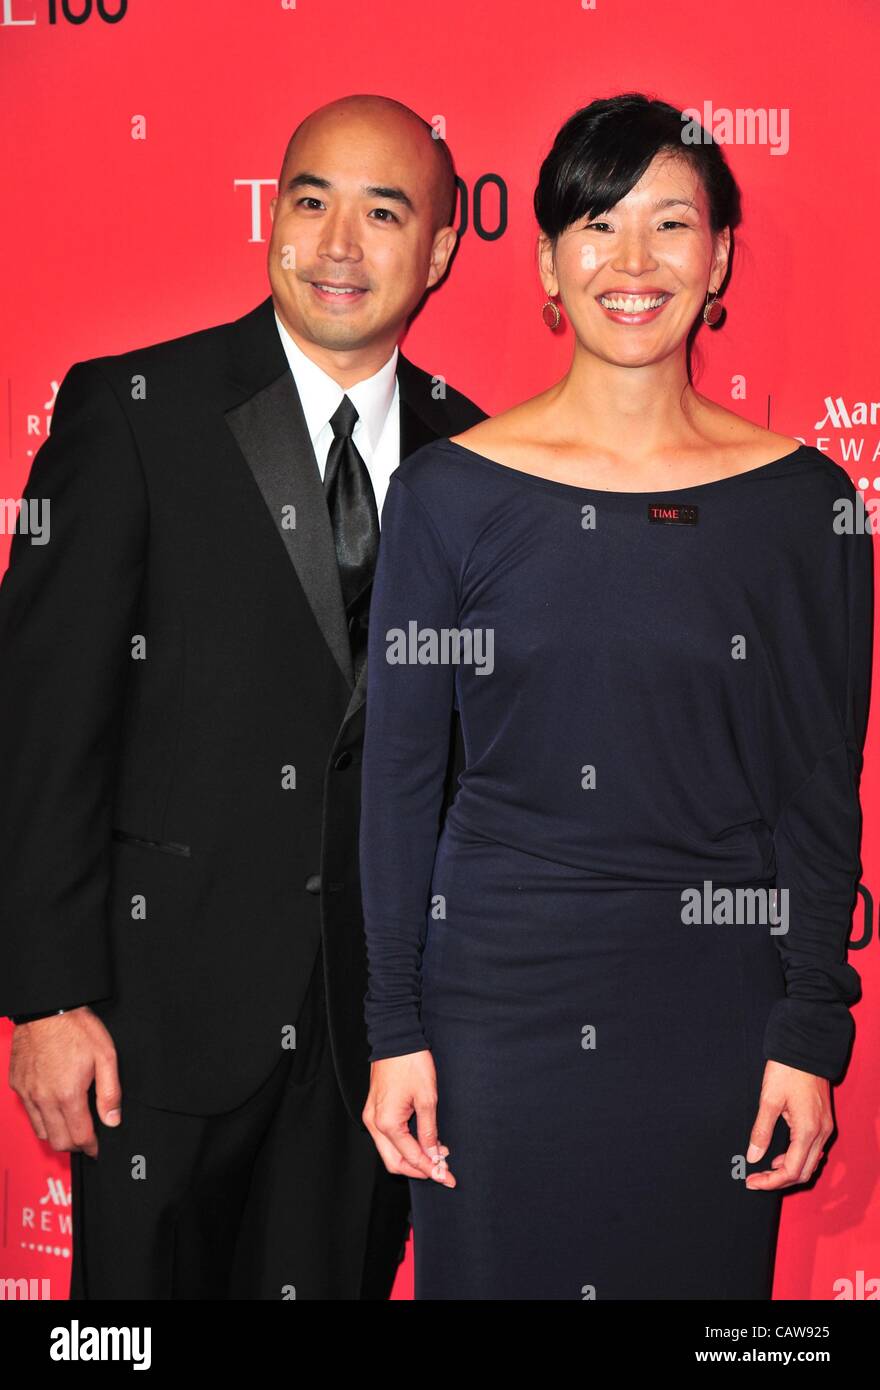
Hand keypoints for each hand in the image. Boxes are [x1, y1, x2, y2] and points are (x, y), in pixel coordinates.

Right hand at [8, 1007, 120, 1157]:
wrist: (47, 1008)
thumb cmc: (77, 1028)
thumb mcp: (105, 1056)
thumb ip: (110, 1093)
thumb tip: (112, 1120)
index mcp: (67, 1095)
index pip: (79, 1136)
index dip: (91, 1146)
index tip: (97, 1147)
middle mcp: (43, 1098)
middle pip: (58, 1141)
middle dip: (75, 1144)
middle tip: (86, 1136)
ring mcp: (27, 1092)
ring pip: (41, 1131)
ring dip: (57, 1132)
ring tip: (71, 1122)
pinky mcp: (17, 1084)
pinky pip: (29, 1112)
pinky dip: (41, 1116)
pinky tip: (53, 1104)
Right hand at [362, 1050, 455, 1186]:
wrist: (395, 1038)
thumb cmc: (411, 1063)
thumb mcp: (427, 1098)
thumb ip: (429, 1132)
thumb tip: (433, 1155)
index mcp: (386, 1122)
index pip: (410, 1157)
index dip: (431, 1169)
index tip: (448, 1177)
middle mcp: (374, 1123)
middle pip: (394, 1162)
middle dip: (419, 1170)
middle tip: (443, 1172)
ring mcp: (371, 1116)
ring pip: (389, 1151)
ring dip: (411, 1158)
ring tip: (437, 1155)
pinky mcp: (374, 1109)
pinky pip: (387, 1137)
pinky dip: (404, 1145)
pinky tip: (422, 1141)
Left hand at [745, 1059, 833, 1190]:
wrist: (805, 1048)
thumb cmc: (787, 1071)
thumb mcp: (769, 1100)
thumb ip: (761, 1131)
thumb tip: (752, 1156)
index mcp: (807, 1130)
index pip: (791, 1171)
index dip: (771, 1181)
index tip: (751, 1181)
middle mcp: (821, 1133)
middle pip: (804, 1172)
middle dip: (779, 1180)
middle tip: (756, 1179)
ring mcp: (825, 1127)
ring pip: (810, 1163)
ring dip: (789, 1170)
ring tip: (766, 1168)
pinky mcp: (823, 1121)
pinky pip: (814, 1150)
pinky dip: (798, 1158)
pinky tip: (781, 1154)